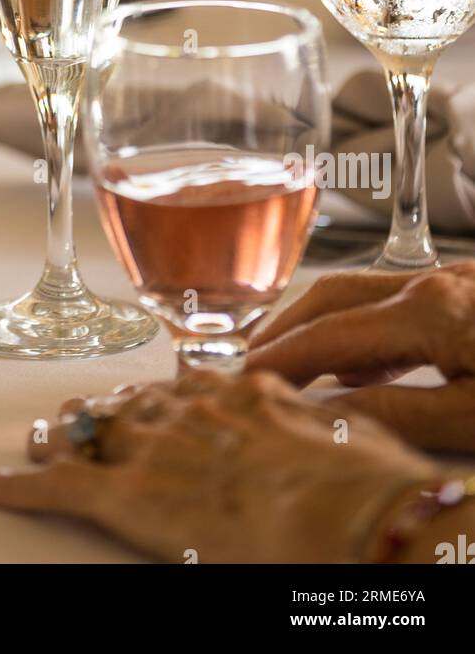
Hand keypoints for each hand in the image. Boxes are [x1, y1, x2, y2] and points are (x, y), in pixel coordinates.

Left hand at [0, 370, 435, 562]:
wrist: (336, 509)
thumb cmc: (354, 480)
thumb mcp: (345, 435)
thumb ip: (315, 426)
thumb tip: (333, 434)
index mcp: (234, 390)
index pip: (178, 386)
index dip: (154, 397)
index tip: (147, 398)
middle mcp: (183, 406)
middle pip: (124, 403)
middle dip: (99, 411)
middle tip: (77, 414)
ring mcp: (149, 447)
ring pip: (84, 435)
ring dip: (58, 439)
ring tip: (36, 439)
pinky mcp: (122, 494)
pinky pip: (55, 486)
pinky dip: (17, 487)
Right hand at [248, 264, 474, 451]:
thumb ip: (402, 414)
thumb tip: (328, 413)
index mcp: (429, 312)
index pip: (330, 333)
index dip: (281, 356)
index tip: (243, 377)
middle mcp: (432, 282)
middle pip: (334, 295)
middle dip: (286, 328)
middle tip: (253, 364)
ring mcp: (453, 281)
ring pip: (364, 294)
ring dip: (321, 325)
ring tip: (295, 366)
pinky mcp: (469, 291)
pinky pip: (398, 303)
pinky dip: (362, 329)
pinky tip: (362, 365)